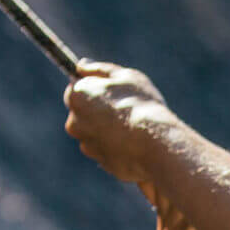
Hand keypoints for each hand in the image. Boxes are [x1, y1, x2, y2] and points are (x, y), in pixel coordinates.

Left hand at [64, 59, 172, 184]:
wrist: (155, 143)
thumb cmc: (141, 104)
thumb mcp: (125, 76)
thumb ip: (100, 69)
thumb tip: (81, 66)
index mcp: (77, 96)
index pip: (75, 89)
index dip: (94, 88)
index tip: (111, 90)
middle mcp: (75, 122)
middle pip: (83, 113)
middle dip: (99, 110)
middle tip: (124, 108)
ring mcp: (87, 145)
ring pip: (95, 134)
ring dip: (108, 129)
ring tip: (133, 126)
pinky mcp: (102, 162)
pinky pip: (108, 150)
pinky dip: (117, 146)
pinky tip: (135, 142)